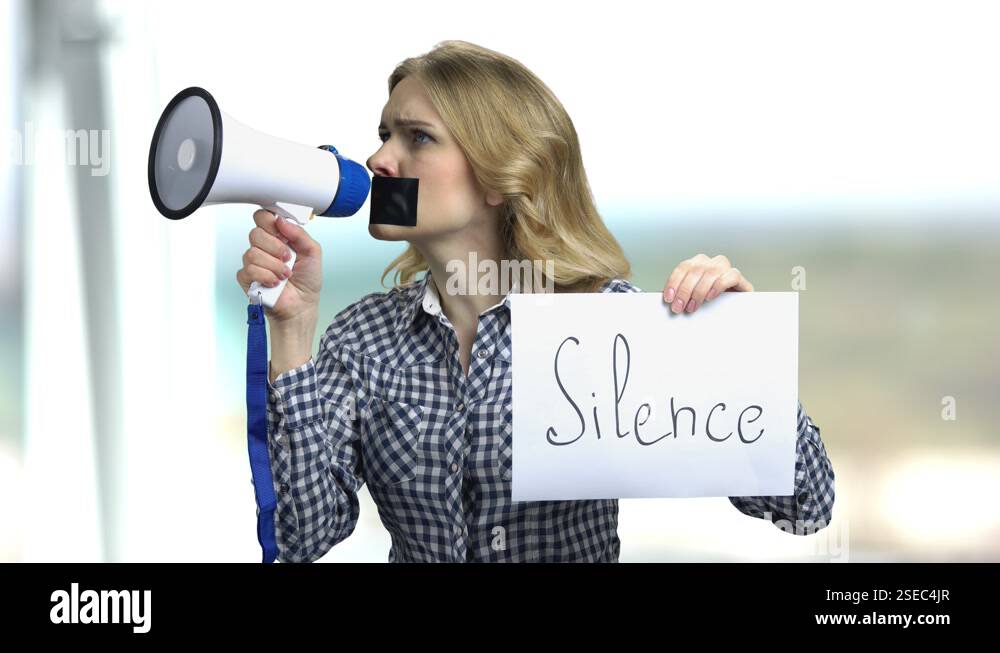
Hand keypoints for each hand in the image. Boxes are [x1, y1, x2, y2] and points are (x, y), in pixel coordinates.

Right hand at [236, 209, 322, 323]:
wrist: (303, 305)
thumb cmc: (307, 280)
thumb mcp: (313, 252)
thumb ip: (299, 233)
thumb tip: (281, 220)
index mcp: (278, 237)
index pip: (263, 217)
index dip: (270, 222)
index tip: (282, 232)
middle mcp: (264, 247)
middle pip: (256, 233)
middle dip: (275, 247)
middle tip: (288, 258)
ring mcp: (254, 262)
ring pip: (252, 253)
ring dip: (273, 265)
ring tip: (285, 274)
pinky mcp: (247, 278)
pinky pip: (249, 270)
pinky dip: (266, 276)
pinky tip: (275, 282)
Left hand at [662, 253, 753, 313]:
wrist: (734, 309)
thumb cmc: (710, 302)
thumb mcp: (692, 297)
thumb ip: (682, 295)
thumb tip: (670, 300)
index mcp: (698, 263)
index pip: (683, 267)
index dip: (674, 282)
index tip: (669, 298)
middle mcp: (711, 263)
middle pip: (695, 270)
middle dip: (684, 291)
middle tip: (679, 307)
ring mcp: (726, 268)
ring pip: (711, 272)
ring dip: (699, 291)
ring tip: (693, 306)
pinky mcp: (738, 278)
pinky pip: (731, 275)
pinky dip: (718, 286)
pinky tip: (710, 296)